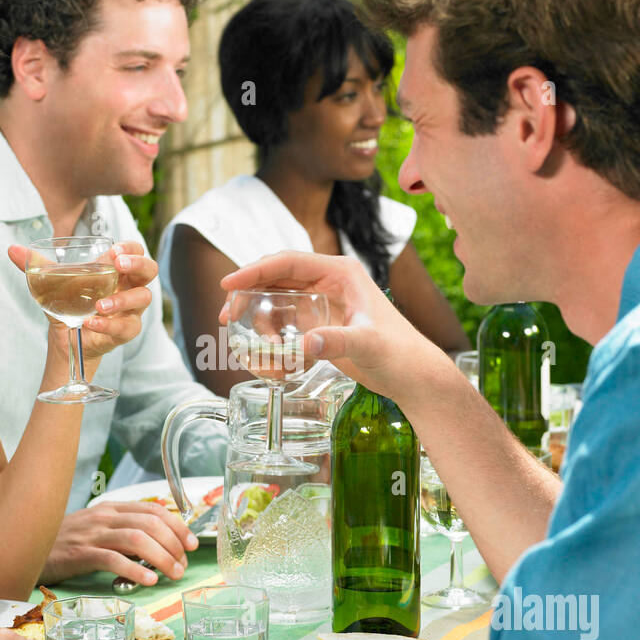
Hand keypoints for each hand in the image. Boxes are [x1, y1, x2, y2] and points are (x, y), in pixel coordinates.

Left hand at [7, 242, 154, 361]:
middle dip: (138, 264)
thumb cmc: (67, 303)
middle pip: (150, 270)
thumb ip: (36, 265)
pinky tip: (90, 322)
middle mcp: (129, 286)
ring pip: (143, 299)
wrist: (66, 337)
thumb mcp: (51, 282)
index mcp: (116, 269)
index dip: (131, 248)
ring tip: (99, 304)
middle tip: (119, 264)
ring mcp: (131, 310)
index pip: (135, 251)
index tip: (115, 250)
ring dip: (122, 299)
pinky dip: (109, 325)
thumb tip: (11, 249)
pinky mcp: (126, 331)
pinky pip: (127, 327)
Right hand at [41, 503, 198, 585]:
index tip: (191, 543)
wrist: (25, 547)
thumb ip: (123, 534)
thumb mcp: (96, 529)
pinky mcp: (80, 553)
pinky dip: (135, 570)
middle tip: (183, 565)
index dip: (177, 525)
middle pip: (150, 523)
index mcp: (111, 508)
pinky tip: (148, 581)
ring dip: (162, 557)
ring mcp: (92, 534)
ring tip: (173, 574)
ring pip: (137, 539)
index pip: (153, 510)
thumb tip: (157, 548)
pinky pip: (113, 559)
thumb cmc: (65, 542)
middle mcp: (104, 516)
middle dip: (173, 544)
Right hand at [220, 252, 441, 401]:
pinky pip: (286, 320)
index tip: (229, 282)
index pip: (289, 262)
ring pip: (277, 299)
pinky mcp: (321, 323)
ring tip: (249, 342)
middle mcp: (329, 282)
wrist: (412, 376)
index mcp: (341, 273)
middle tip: (227, 315)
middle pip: (277, 277)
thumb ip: (338, 341)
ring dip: (257, 316)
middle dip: (248, 292)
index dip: (255, 270)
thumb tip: (306, 343)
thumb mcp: (369, 345)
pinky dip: (272, 333)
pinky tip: (270, 353)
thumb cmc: (399, 353)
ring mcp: (324, 302)